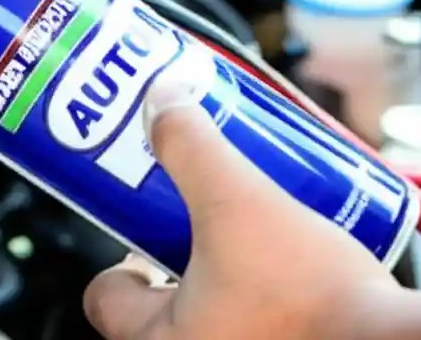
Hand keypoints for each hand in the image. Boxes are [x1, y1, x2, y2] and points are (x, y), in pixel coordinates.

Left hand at [83, 96, 413, 339]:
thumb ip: (191, 148)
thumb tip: (161, 102)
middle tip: (204, 214)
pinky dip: (269, 298)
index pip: (105, 296)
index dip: (121, 251)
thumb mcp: (238, 200)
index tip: (146, 219)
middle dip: (179, 256)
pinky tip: (295, 265)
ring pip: (214, 311)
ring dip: (228, 275)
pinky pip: (260, 323)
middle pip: (161, 302)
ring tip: (255, 230)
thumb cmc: (316, 297)